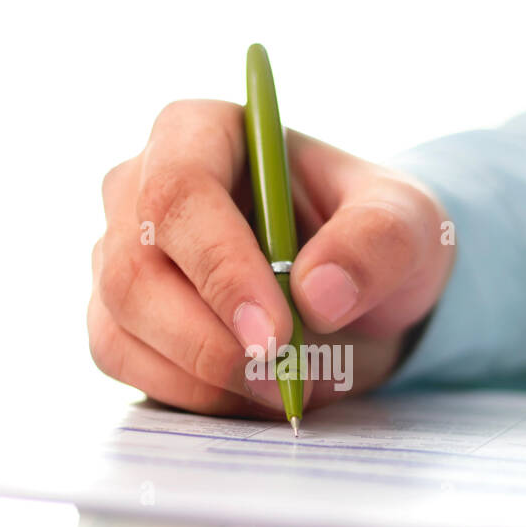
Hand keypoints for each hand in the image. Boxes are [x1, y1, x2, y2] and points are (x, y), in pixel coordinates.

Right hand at [89, 100, 453, 417]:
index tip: (275, 334)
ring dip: (204, 376)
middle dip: (210, 341)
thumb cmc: (369, 236)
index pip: (179, 192)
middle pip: (134, 270)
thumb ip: (377, 242)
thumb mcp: (408, 224)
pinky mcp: (117, 317)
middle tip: (284, 381)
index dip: (220, 268)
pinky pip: (124, 363)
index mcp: (198, 131)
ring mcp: (116, 255)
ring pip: (120, 327)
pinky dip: (191, 395)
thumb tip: (318, 294)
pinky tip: (252, 394)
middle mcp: (137, 188)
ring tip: (286, 387)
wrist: (351, 287)